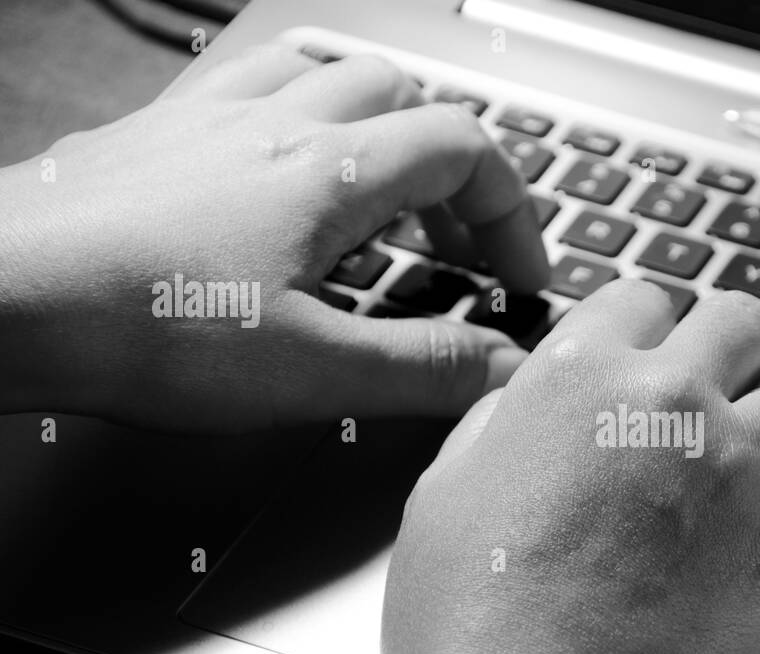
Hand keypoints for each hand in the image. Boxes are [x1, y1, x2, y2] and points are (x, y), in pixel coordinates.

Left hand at [0, 45, 547, 431]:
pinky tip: (267, 168)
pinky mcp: (147, 135)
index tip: (517, 279)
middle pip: (401, 97)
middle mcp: (273, 125)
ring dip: (371, 120)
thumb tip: (508, 366)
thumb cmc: (138, 329)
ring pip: (319, 70)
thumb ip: (424, 367)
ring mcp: (203, 120)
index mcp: (329, 173)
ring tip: (379, 184)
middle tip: (452, 247)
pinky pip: (237, 87)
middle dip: (449, 168)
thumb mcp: (312, 373)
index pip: (465, 150)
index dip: (512, 213)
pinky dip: (285, 114)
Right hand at [296, 279, 759, 653]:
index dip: (652, 326)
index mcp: (583, 376)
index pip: (645, 298)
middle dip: (739, 344)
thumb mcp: (447, 487)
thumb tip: (529, 402)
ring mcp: (745, 477)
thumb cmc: (467, 619)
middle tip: (730, 384)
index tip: (657, 352)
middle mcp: (675, 404)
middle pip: (744, 319)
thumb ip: (501, 423)